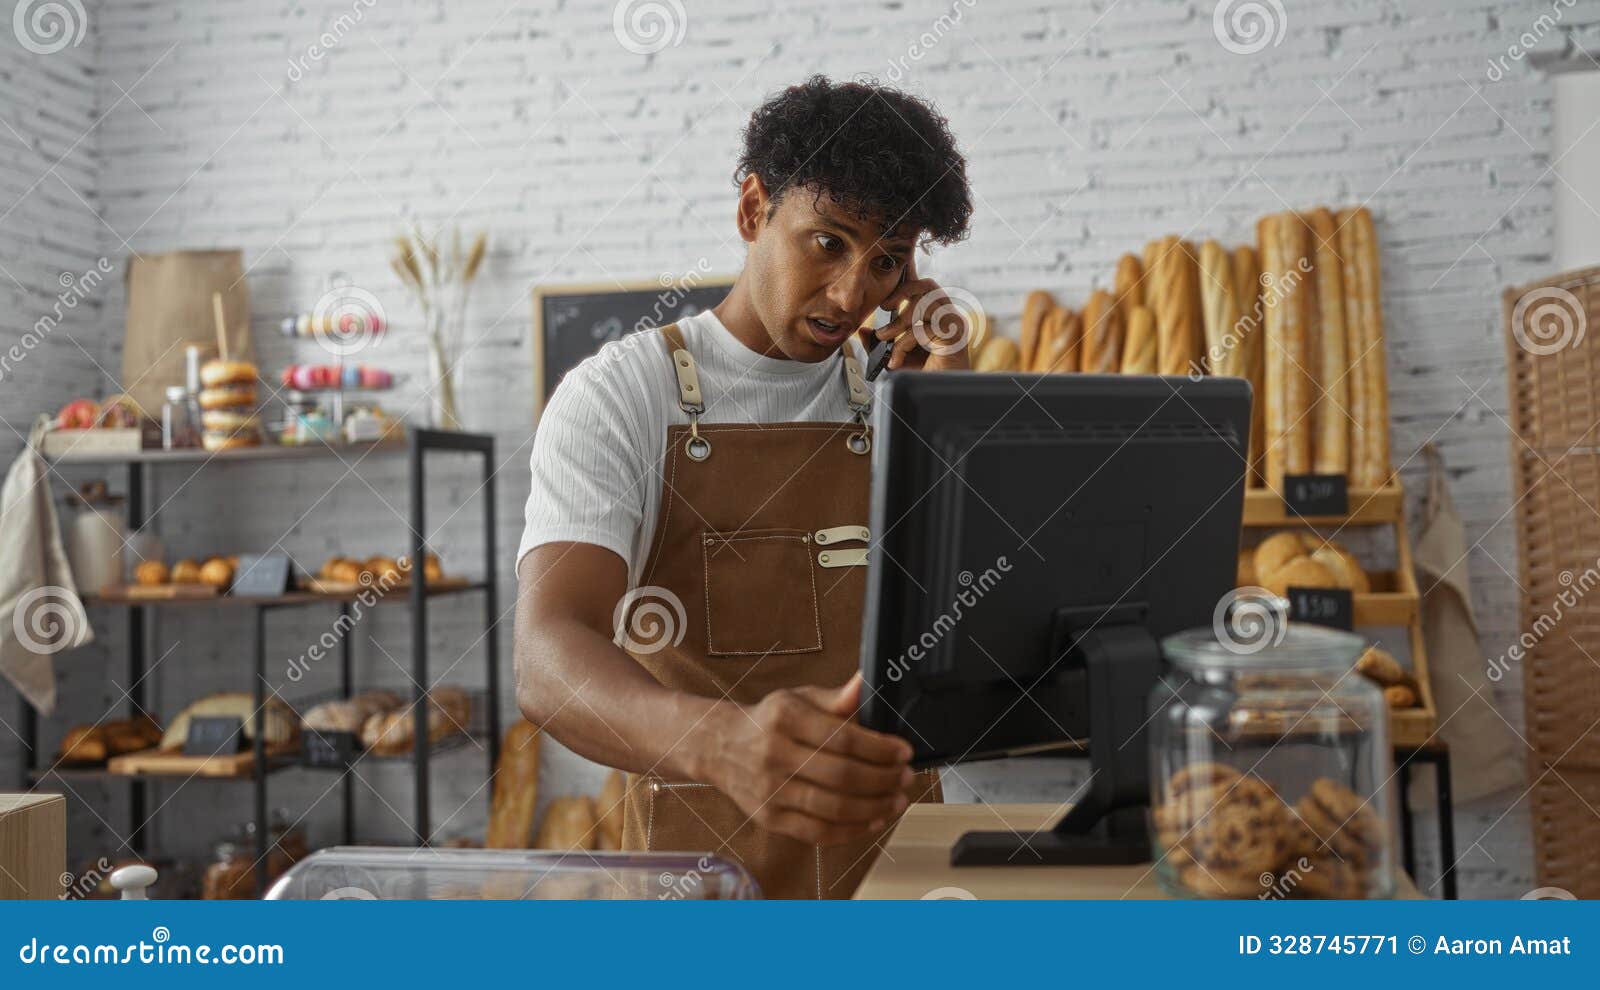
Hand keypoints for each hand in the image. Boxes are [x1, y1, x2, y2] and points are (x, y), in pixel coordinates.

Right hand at [700, 674, 914, 844]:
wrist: (720, 746)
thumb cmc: (769, 721)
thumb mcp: (799, 699)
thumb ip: (838, 698)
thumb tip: (867, 683)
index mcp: (785, 718)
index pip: (843, 738)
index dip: (880, 749)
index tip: (903, 752)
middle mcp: (774, 754)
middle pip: (842, 776)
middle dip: (883, 780)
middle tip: (906, 778)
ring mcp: (770, 790)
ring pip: (833, 808)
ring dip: (874, 808)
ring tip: (897, 800)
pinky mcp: (769, 817)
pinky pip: (817, 832)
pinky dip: (851, 831)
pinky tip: (872, 821)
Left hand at [857, 256, 973, 372]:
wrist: (939, 398)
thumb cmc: (924, 376)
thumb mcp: (895, 357)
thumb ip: (879, 343)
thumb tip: (864, 330)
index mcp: (936, 315)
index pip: (925, 286)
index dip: (909, 279)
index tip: (891, 288)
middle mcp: (947, 316)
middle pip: (926, 285)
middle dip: (901, 294)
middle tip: (886, 308)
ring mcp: (953, 324)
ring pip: (922, 305)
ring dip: (897, 324)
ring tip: (887, 341)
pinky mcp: (954, 335)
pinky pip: (921, 328)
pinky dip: (903, 344)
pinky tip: (899, 360)